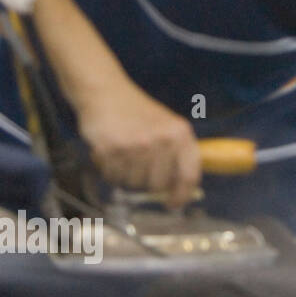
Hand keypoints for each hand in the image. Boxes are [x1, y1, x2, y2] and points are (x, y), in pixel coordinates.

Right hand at [77, 77, 199, 206]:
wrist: (106, 92)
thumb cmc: (138, 112)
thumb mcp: (167, 127)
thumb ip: (176, 156)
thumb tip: (182, 192)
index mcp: (181, 134)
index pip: (189, 175)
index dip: (182, 195)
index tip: (174, 204)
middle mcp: (162, 140)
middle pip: (158, 184)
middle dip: (147, 182)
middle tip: (139, 168)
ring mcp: (136, 145)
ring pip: (134, 183)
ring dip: (127, 175)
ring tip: (124, 155)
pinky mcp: (112, 149)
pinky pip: (114, 177)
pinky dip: (110, 171)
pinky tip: (111, 153)